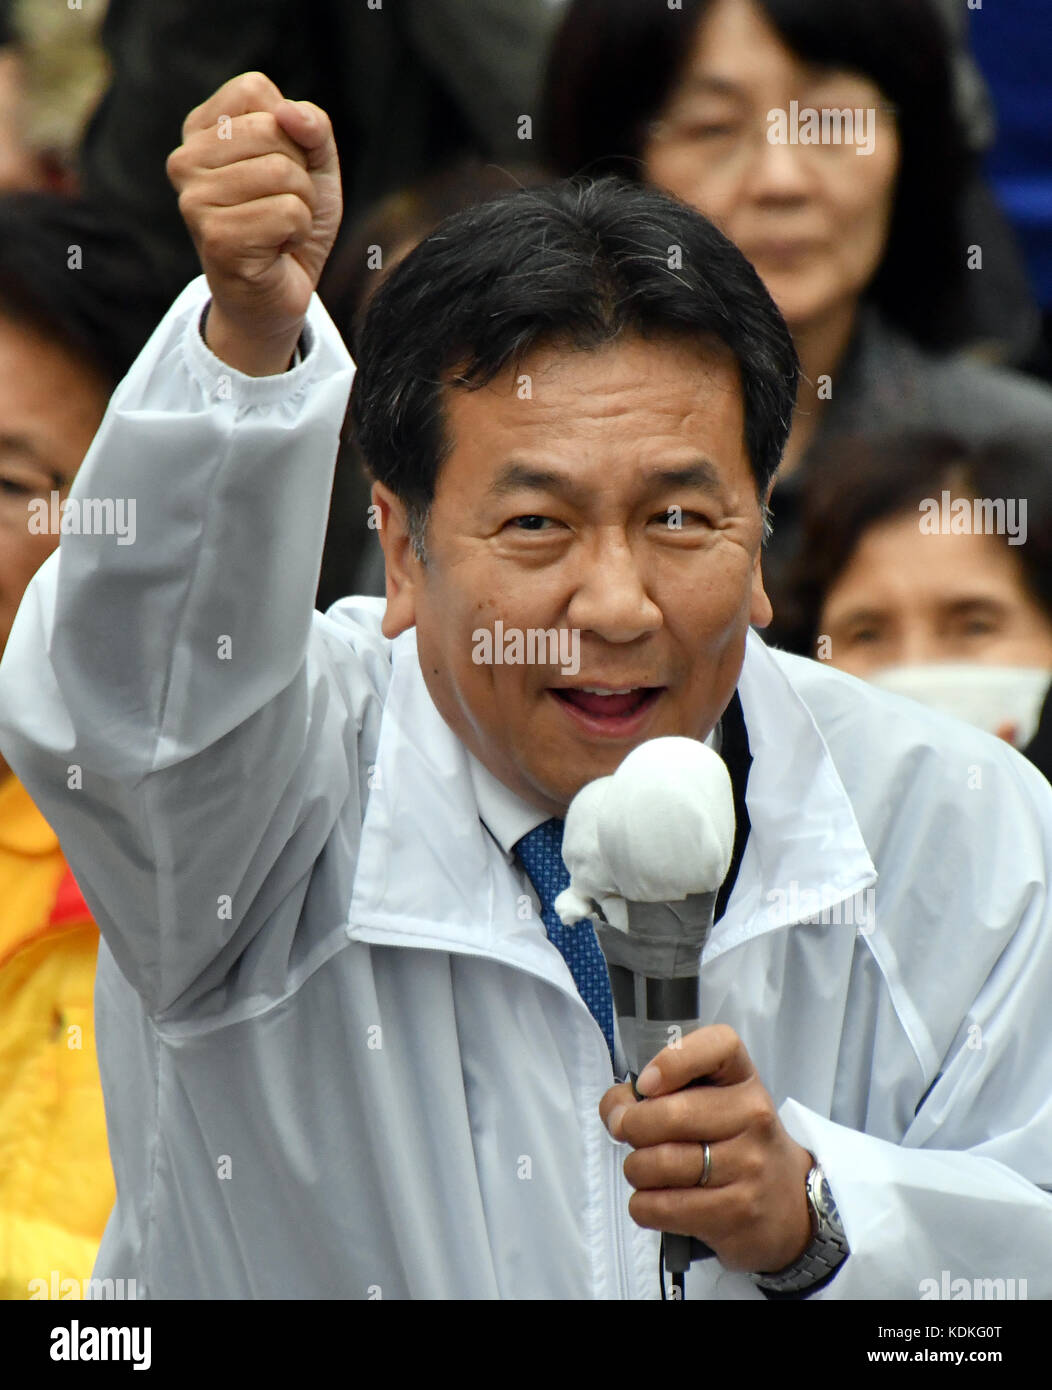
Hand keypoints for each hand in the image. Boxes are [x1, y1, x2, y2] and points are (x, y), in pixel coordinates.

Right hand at [166, 71, 341, 374]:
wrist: (276, 297)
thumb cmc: (289, 225)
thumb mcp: (313, 166)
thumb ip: (313, 127)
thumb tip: (290, 112)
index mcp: (200, 131)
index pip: (255, 90)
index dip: (289, 130)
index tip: (279, 168)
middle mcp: (185, 160)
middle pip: (273, 130)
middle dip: (299, 173)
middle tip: (282, 206)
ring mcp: (195, 200)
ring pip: (284, 173)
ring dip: (302, 207)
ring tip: (279, 229)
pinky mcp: (216, 237)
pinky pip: (288, 212)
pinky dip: (297, 233)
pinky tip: (277, 249)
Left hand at [600, 1024, 813, 1273]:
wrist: (787, 1204)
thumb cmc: (736, 1143)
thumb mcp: (713, 1103)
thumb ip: (662, 1092)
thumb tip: (615, 1109)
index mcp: (743, 1079)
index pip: (719, 1046)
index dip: (674, 1060)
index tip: (647, 1083)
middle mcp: (753, 1117)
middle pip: (671, 1115)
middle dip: (630, 1126)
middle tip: (625, 1132)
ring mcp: (748, 1166)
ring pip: (659, 1164)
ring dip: (635, 1169)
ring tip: (644, 1170)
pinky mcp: (736, 1213)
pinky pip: (661, 1206)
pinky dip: (642, 1205)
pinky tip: (654, 1199)